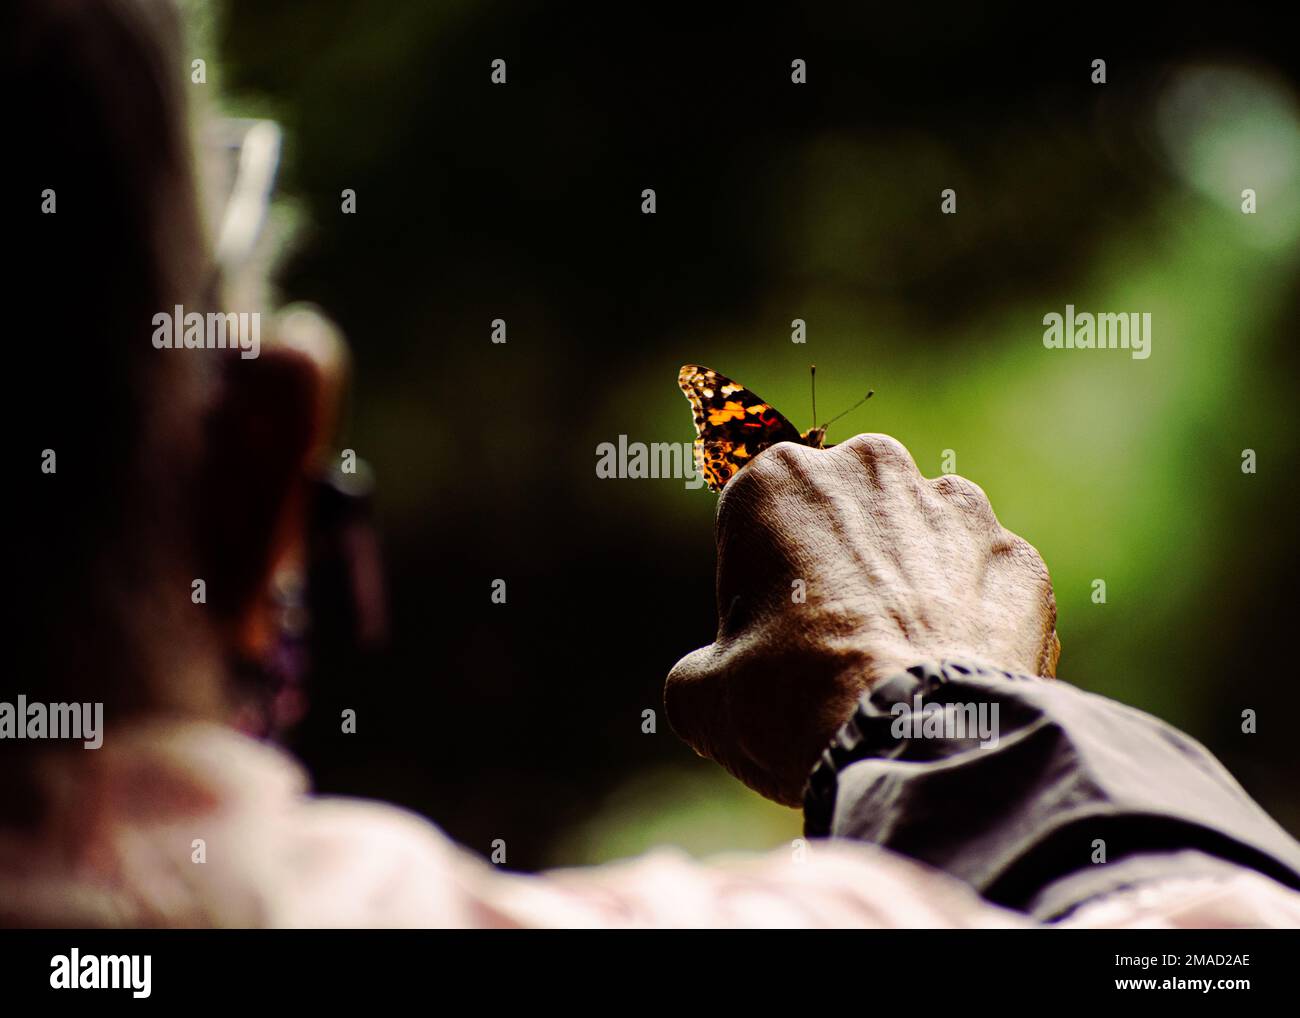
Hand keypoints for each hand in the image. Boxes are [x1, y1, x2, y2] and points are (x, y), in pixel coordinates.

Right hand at [664, 434, 1059, 805]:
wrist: (915, 744)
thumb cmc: (790, 702)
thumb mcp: (700, 694)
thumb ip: (703, 664)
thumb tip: (715, 680)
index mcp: (778, 478)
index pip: (759, 513)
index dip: (758, 575)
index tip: (767, 628)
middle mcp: (870, 468)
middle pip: (846, 510)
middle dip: (841, 560)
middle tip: (834, 642)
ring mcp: (956, 506)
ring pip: (924, 536)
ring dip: (914, 580)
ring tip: (903, 661)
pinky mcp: (1018, 557)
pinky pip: (987, 583)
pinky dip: (974, 618)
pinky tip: (954, 673)